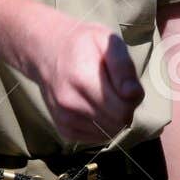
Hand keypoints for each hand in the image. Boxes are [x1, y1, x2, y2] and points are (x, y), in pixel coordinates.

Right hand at [23, 11, 144, 143]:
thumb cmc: (82, 44)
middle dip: (125, 109)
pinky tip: (96, 107)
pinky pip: (95, 138)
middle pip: (117, 123)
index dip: (133, 98)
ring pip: (108, 133)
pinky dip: (102, 126)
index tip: (126, 84)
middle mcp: (70, 103)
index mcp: (82, 79)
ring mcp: (64, 118)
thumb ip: (123, 66)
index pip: (123, 109)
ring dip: (114, 119)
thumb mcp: (106, 41)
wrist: (46, 51)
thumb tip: (133, 94)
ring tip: (105, 97)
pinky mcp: (64, 129)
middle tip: (117, 90)